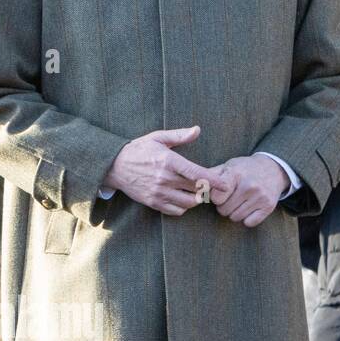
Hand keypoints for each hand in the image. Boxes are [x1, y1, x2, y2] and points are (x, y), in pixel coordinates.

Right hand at [101, 125, 229, 215]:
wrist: (113, 166)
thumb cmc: (137, 150)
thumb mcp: (156, 138)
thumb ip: (179, 135)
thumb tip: (197, 130)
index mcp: (168, 161)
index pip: (197, 174)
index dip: (214, 181)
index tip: (226, 184)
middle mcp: (164, 178)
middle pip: (196, 190)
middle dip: (207, 189)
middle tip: (210, 186)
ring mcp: (158, 192)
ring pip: (188, 203)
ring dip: (196, 199)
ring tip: (196, 192)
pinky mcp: (153, 202)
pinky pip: (176, 210)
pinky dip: (183, 207)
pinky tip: (182, 198)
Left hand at [212, 154, 289, 227]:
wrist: (273, 169)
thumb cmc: (243, 169)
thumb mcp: (227, 166)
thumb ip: (209, 176)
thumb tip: (192, 185)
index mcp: (235, 174)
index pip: (216, 197)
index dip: (215, 197)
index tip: (219, 193)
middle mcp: (249, 186)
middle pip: (223, 210)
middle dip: (223, 205)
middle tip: (231, 197)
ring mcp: (260, 197)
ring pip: (235, 218)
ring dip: (234, 212)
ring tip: (239, 201)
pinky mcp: (269, 207)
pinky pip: (249, 223)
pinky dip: (247, 218)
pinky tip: (249, 207)